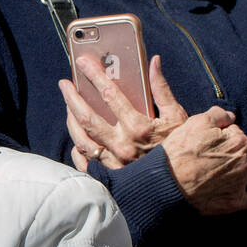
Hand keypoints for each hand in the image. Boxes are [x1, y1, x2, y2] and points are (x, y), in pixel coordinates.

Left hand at [61, 54, 187, 169]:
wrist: (181, 184)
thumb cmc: (180, 147)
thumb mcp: (176, 115)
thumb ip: (161, 88)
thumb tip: (153, 62)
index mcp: (138, 127)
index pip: (109, 95)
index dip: (94, 76)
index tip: (83, 62)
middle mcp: (122, 145)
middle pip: (86, 117)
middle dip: (71, 97)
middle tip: (64, 84)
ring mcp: (113, 163)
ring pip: (82, 140)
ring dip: (71, 120)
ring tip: (68, 106)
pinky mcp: (110, 177)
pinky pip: (86, 163)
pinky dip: (78, 150)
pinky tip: (77, 138)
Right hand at [162, 106, 246, 214]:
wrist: (166, 184)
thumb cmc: (179, 153)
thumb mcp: (194, 124)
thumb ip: (217, 115)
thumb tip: (230, 116)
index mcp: (238, 141)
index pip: (235, 132)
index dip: (220, 134)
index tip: (206, 140)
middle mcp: (244, 162)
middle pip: (244, 150)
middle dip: (232, 149)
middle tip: (211, 154)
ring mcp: (241, 183)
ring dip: (245, 166)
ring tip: (227, 168)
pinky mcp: (236, 202)